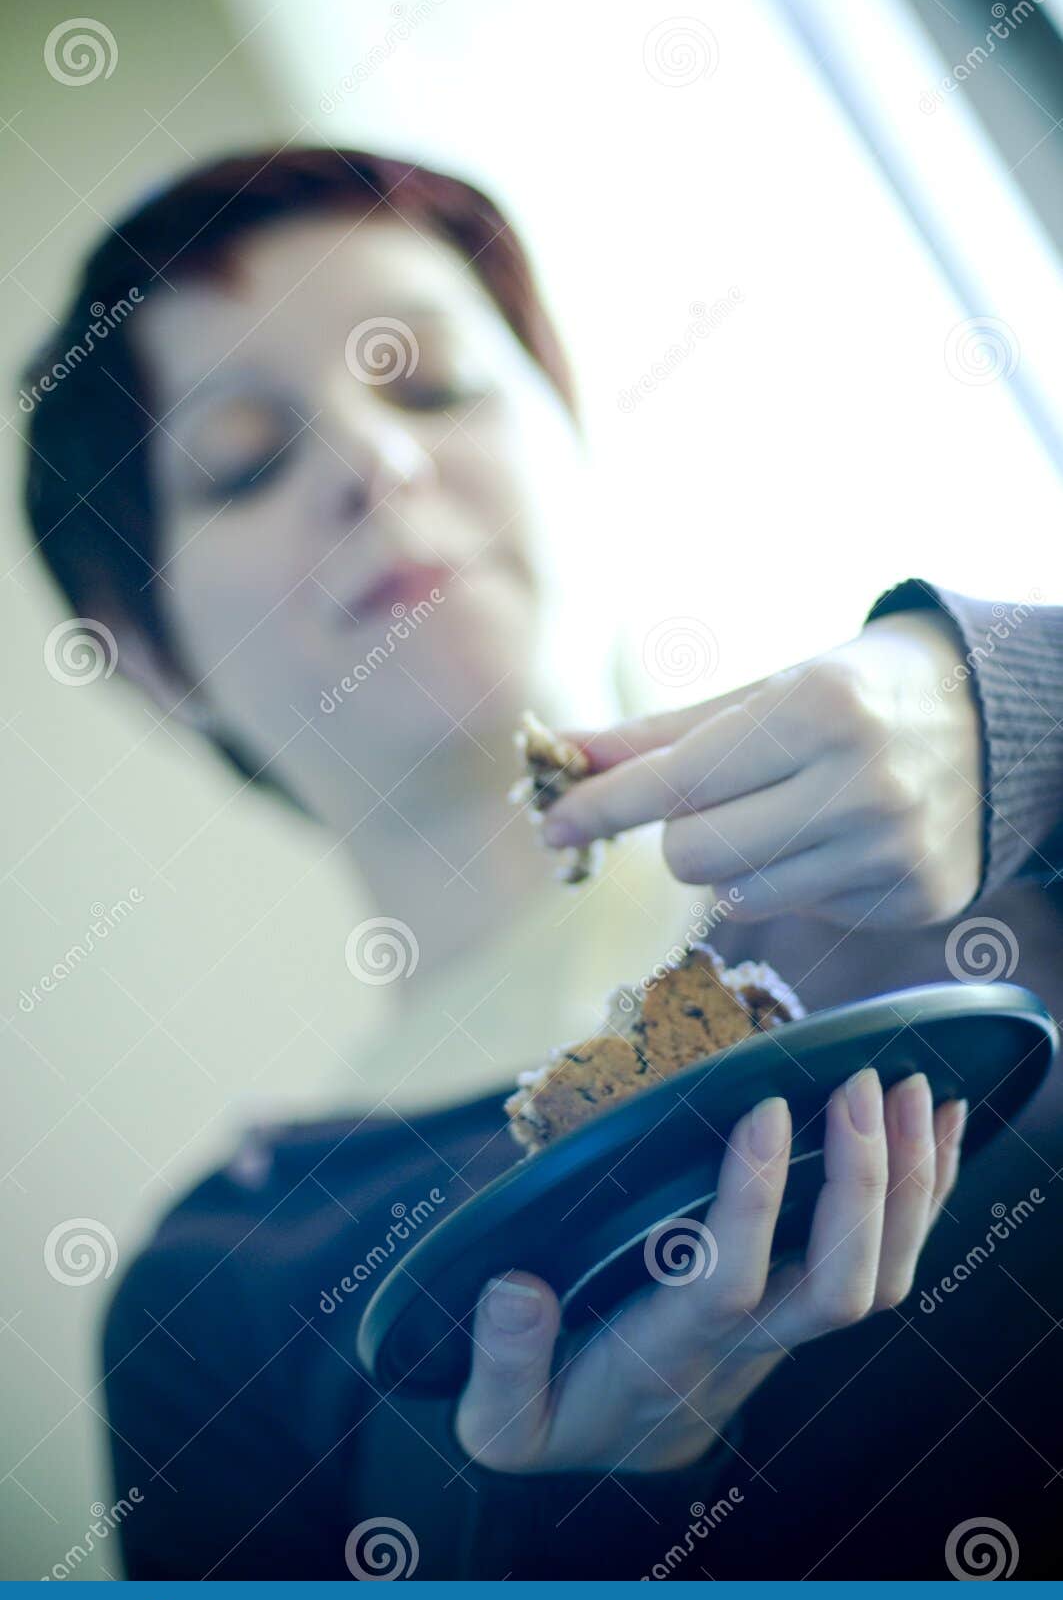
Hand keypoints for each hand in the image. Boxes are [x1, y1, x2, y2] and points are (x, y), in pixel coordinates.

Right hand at [455, 1070, 965, 1473]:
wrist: (628, 1446)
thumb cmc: (564, 1413)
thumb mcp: (505, 1419)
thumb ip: (502, 1362)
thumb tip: (515, 1286)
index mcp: (671, 1353)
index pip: (727, 1285)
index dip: (752, 1204)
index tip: (761, 1112)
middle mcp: (749, 1341)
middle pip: (839, 1286)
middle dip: (862, 1186)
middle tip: (860, 1084)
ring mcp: (792, 1323)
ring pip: (884, 1275)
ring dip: (909, 1181)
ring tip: (913, 1086)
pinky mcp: (812, 1298)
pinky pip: (896, 1255)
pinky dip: (929, 1188)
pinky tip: (941, 1123)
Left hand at [542, 610, 982, 926]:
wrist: (1000, 716)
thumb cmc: (857, 689)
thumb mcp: (766, 689)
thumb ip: (660, 731)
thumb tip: (563, 755)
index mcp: (821, 709)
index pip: (675, 781)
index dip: (601, 807)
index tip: (549, 826)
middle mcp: (863, 784)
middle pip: (692, 855)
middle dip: (678, 832)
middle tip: (709, 799)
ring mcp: (895, 851)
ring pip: (738, 895)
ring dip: (736, 859)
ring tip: (789, 809)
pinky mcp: (916, 900)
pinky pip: (797, 910)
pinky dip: (792, 879)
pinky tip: (838, 836)